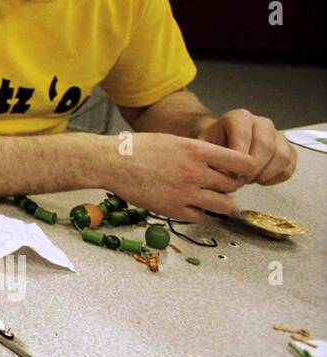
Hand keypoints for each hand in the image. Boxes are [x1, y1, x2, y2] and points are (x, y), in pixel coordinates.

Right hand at [107, 132, 259, 221]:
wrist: (111, 162)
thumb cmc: (138, 149)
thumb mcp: (173, 140)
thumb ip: (198, 152)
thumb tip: (219, 163)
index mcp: (197, 150)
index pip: (243, 163)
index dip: (244, 168)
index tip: (238, 171)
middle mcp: (195, 172)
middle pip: (233, 185)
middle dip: (228, 185)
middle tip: (217, 184)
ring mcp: (185, 192)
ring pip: (224, 205)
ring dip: (219, 202)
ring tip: (207, 197)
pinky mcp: (173, 209)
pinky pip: (200, 216)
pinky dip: (196, 212)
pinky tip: (185, 203)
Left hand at [198, 109, 296, 184]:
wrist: (222, 143)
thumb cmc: (212, 145)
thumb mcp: (204, 147)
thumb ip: (210, 157)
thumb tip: (224, 174)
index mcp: (239, 117)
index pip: (244, 138)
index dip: (238, 160)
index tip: (230, 173)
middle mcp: (262, 122)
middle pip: (266, 147)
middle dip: (252, 170)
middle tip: (239, 180)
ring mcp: (278, 135)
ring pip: (282, 157)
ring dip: (265, 174)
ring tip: (248, 179)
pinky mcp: (288, 149)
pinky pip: (289, 167)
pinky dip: (275, 178)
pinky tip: (259, 179)